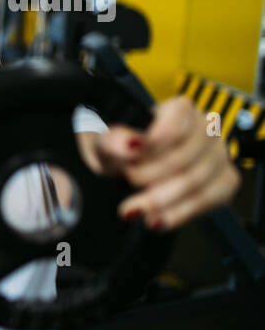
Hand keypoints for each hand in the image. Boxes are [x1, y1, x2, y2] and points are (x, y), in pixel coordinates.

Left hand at [91, 97, 239, 230]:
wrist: (125, 170)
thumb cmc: (118, 151)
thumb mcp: (105, 143)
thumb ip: (114, 141)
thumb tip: (132, 144)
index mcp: (180, 110)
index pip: (175, 130)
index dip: (151, 152)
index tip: (128, 165)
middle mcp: (206, 129)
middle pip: (184, 160)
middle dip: (150, 178)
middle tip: (127, 185)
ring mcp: (219, 155)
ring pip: (198, 183)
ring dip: (162, 202)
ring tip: (134, 210)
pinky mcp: (224, 180)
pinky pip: (212, 199)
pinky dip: (181, 213)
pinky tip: (158, 219)